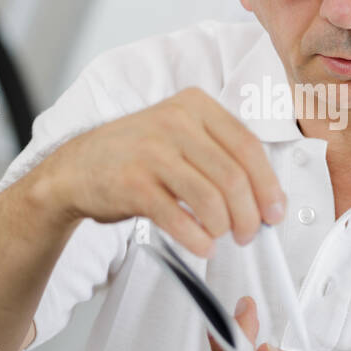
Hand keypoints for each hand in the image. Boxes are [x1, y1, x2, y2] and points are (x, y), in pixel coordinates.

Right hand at [42, 87, 285, 257]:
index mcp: (195, 105)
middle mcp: (175, 122)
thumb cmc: (135, 156)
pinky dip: (197, 238)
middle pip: (234, 176)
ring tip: (222, 237)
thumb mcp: (179, 135)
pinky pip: (178, 217)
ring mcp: (152, 152)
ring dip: (224, 227)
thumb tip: (264, 196)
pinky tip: (202, 245)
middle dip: (249, 213)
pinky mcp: (133, 184)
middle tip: (249, 233)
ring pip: (211, 198)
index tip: (275, 211)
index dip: (268, 184)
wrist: (75, 168)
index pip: (248, 146)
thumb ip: (219, 154)